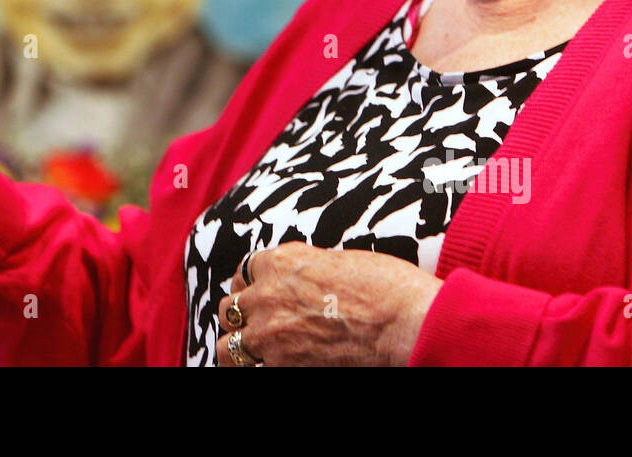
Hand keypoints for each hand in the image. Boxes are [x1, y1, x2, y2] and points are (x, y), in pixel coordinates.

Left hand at [215, 243, 441, 365]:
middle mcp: (267, 295)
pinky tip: (272, 366)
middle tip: (259, 323)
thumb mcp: (338, 261)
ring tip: (255, 352)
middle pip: (231, 308)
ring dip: (239, 348)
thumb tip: (302, 281)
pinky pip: (250, 370)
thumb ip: (307, 271)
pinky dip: (259, 368)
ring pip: (226, 346)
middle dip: (243, 316)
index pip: (245, 272)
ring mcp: (270, 334)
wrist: (404, 321)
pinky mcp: (281, 366)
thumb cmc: (386, 286)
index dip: (253, 285)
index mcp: (281, 262)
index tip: (261, 294)